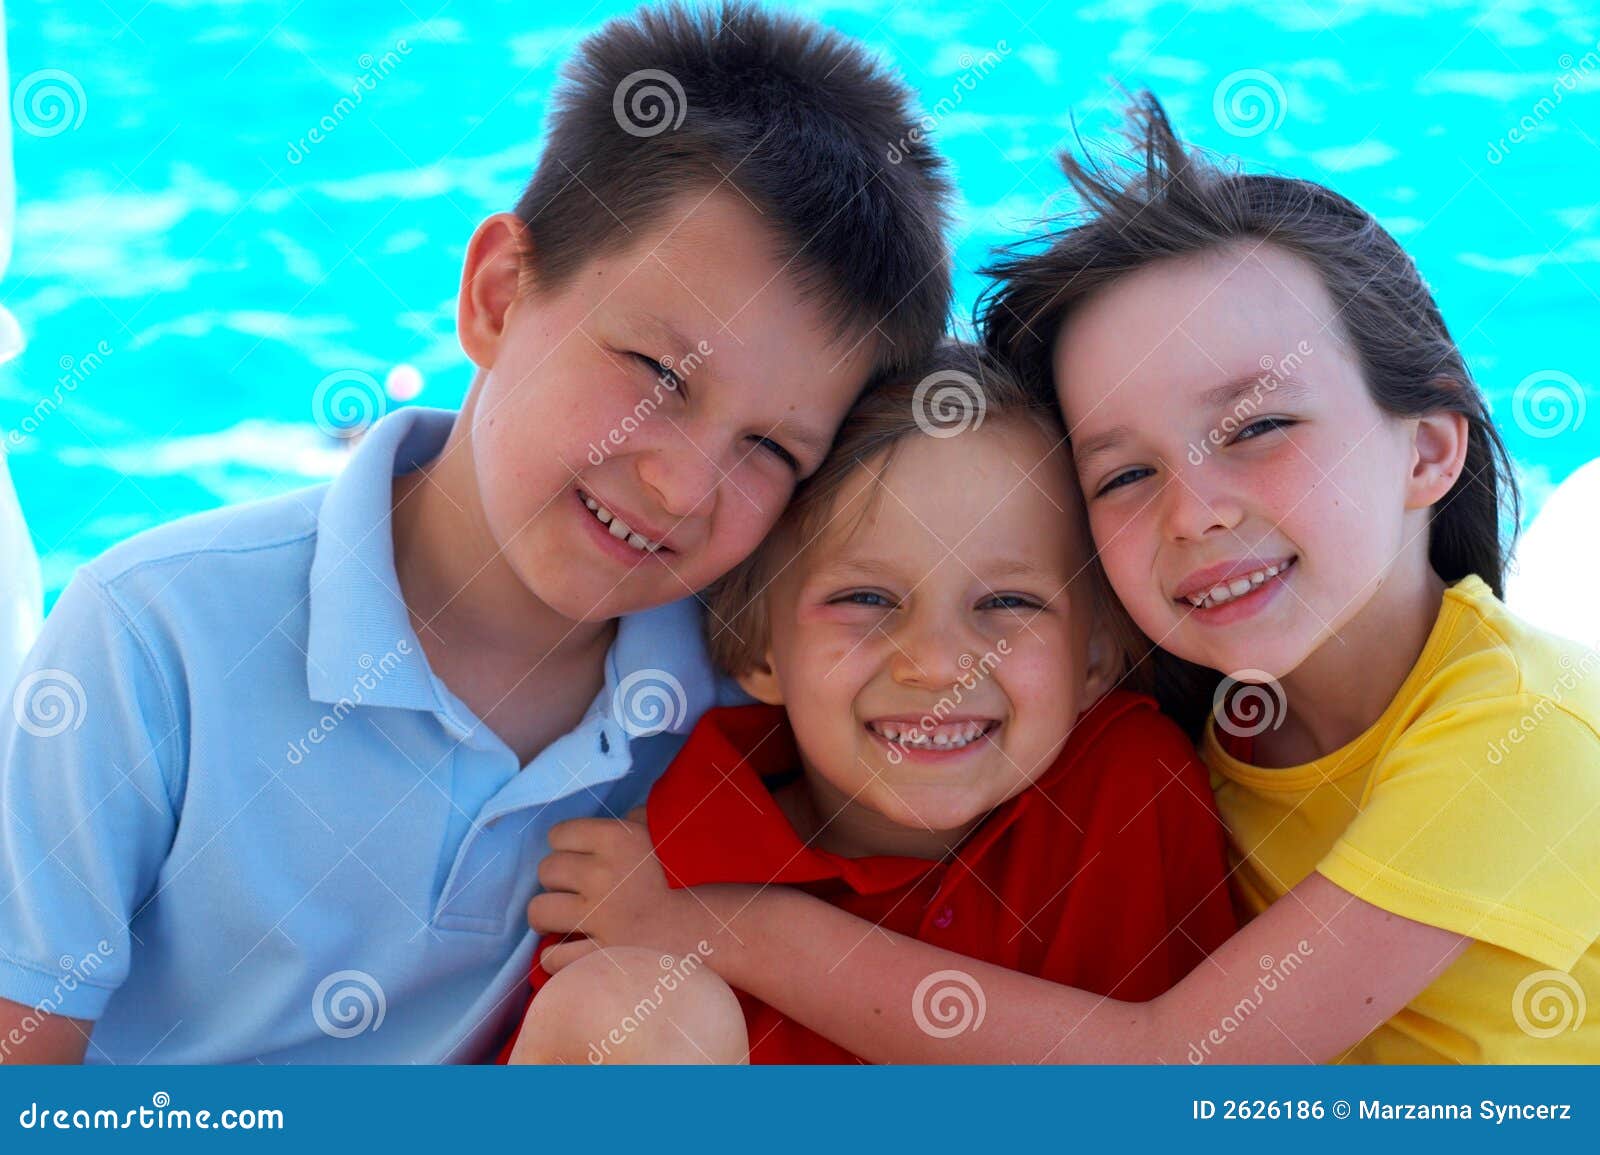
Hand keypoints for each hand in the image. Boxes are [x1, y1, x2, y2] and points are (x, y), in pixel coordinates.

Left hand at [527, 807, 714, 972]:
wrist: (712, 930)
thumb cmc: (686, 879)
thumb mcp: (664, 835)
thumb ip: (637, 820)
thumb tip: (619, 815)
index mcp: (619, 839)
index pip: (558, 834)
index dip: (567, 847)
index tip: (580, 859)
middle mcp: (603, 874)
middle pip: (546, 870)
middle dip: (558, 881)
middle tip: (575, 891)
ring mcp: (600, 918)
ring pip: (539, 911)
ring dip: (548, 916)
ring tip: (562, 920)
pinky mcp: (600, 957)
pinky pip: (553, 957)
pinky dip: (556, 956)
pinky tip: (567, 951)